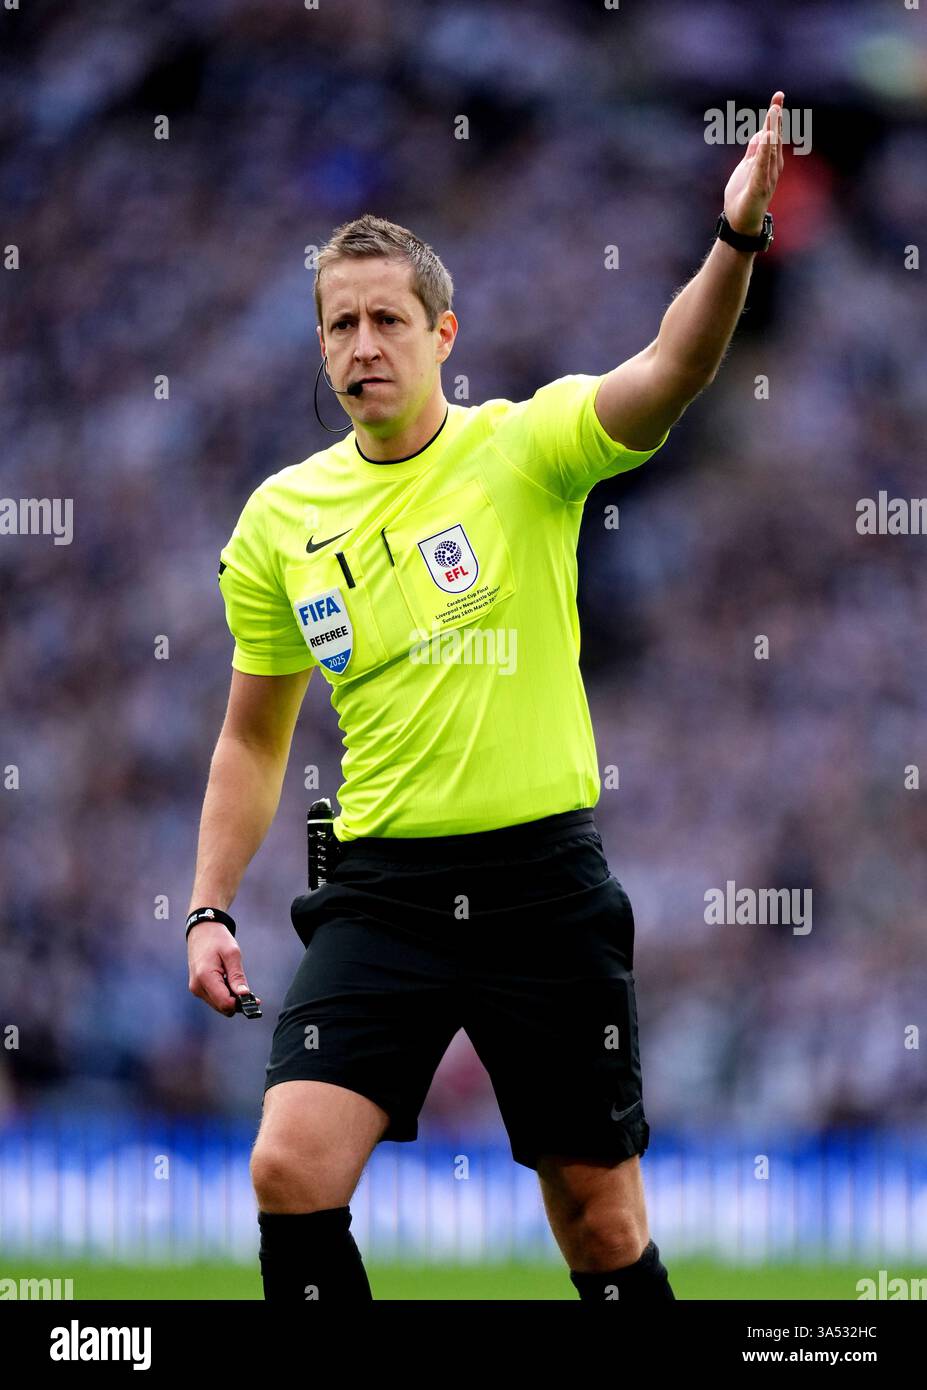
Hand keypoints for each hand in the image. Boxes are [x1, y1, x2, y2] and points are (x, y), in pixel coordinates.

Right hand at [187, 922, 260, 1017]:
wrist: (202, 930)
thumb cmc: (217, 939)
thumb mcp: (232, 954)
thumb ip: (237, 976)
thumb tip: (244, 995)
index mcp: (205, 977)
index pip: (224, 1003)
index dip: (240, 1004)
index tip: (254, 1000)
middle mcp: (197, 987)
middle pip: (222, 1007)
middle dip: (237, 1003)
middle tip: (252, 995)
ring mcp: (196, 988)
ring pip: (218, 1005)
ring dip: (231, 1000)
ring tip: (240, 985)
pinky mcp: (198, 987)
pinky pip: (214, 998)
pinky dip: (225, 995)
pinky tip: (231, 984)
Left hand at [723, 91, 784, 236]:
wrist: (741, 224)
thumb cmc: (744, 197)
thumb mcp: (746, 168)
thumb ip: (754, 151)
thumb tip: (761, 132)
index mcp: (767, 161)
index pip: (771, 134)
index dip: (774, 116)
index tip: (777, 96)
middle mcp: (771, 166)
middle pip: (774, 137)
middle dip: (776, 118)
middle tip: (778, 98)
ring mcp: (766, 176)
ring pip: (770, 149)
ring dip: (772, 129)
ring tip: (774, 111)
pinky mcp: (759, 186)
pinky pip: (762, 166)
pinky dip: (764, 151)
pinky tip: (766, 137)